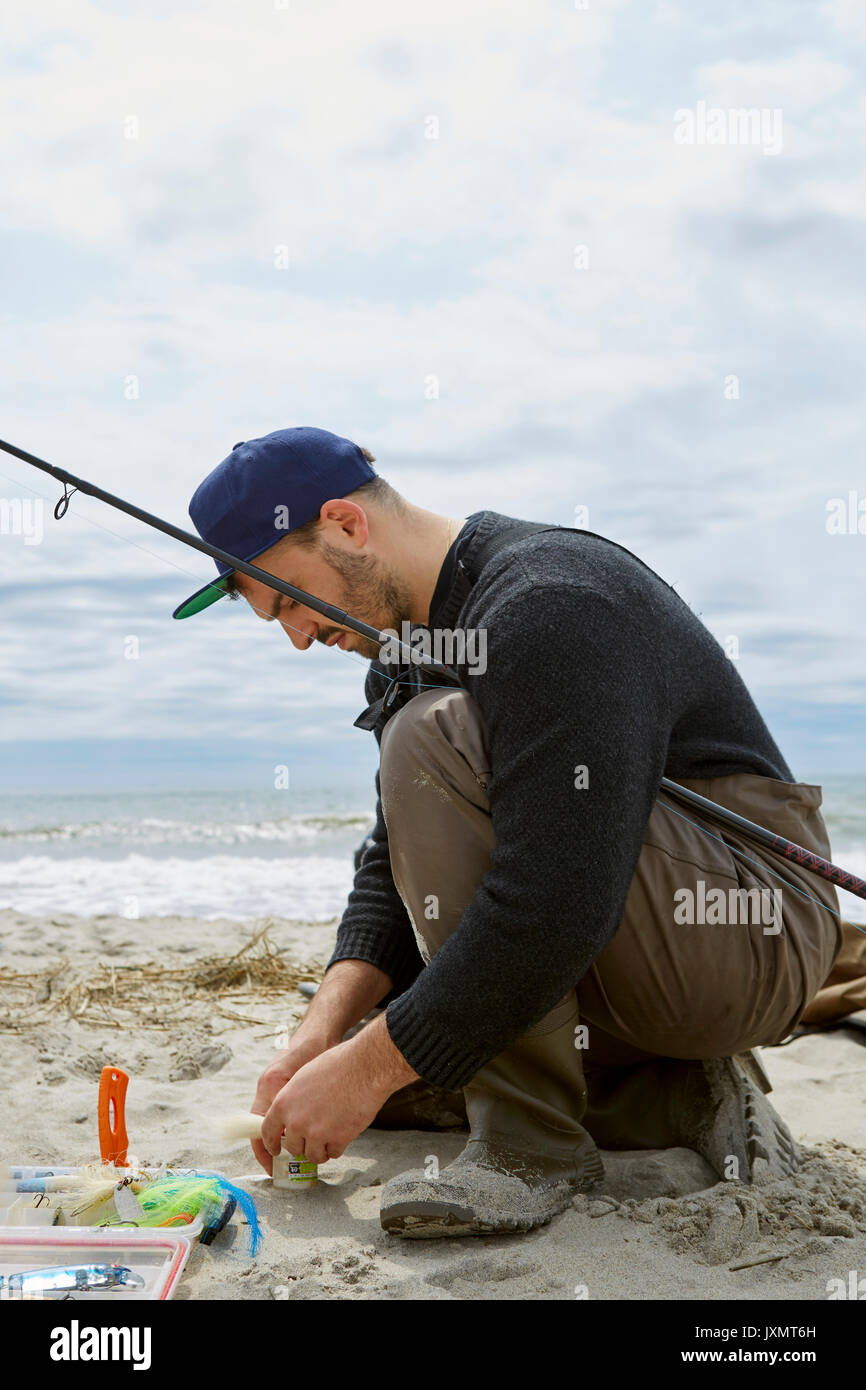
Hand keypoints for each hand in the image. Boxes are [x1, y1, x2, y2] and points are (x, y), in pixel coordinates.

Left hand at [250, 1027, 336, 1174]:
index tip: (276, 1150)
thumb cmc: (337, 1066)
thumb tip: (291, 1118)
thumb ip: (293, 1101)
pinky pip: (333, 1153)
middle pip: (293, 1147)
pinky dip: (338, 1147)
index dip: (272, 1144)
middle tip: (314, 1136)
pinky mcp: (337, 1139)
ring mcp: (316, 1133)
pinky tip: (343, 1133)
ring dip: (321, 1149)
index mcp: (283, 1103)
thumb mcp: (303, 1078)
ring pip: (313, 1155)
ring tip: (331, 1135)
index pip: (268, 1132)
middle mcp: (296, 1121)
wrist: (363, 1067)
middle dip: (303, 1144)